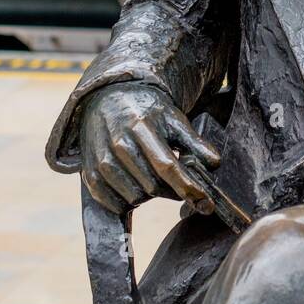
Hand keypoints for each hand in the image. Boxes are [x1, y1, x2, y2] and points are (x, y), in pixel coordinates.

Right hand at [78, 82, 220, 214]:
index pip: (167, 166)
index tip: (206, 203)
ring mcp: (101, 160)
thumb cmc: (145, 112)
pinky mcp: (89, 174)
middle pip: (153, 186)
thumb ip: (194, 142)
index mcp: (141, 127)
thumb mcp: (173, 119)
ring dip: (149, 196)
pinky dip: (127, 202)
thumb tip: (214, 164)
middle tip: (176, 182)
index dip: (189, 188)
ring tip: (153, 178)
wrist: (107, 100)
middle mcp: (118, 144)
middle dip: (171, 190)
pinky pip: (113, 203)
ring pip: (134, 197)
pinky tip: (135, 186)